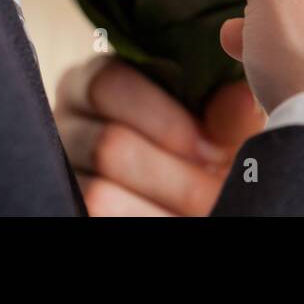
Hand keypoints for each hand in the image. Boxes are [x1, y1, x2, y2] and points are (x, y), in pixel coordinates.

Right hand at [55, 56, 264, 215]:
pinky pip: (92, 217)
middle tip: (216, 187)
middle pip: (107, 143)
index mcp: (100, 82)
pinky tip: (173, 219)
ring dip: (161, 206)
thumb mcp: (225, 128)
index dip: (162, 119)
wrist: (199, 196)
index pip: (108, 83)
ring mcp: (63, 170)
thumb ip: (230, 113)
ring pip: (97, 192)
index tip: (208, 148)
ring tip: (205, 207)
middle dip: (173, 173)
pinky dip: (143, 221)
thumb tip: (241, 99)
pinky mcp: (69, 205)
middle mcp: (70, 122)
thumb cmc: (211, 151)